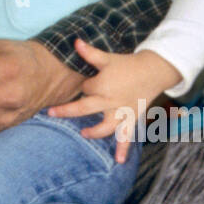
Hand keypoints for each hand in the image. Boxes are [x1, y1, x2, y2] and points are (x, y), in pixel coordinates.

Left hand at [47, 40, 180, 162]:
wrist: (153, 71)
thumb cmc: (127, 64)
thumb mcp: (108, 58)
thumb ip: (90, 53)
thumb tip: (74, 41)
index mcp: (102, 85)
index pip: (84, 89)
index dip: (80, 88)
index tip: (80, 87)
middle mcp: (110, 100)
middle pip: (84, 108)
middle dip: (67, 111)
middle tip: (50, 113)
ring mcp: (121, 112)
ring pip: (105, 127)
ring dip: (93, 132)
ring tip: (83, 134)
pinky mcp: (131, 119)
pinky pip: (127, 136)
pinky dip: (123, 149)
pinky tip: (119, 161)